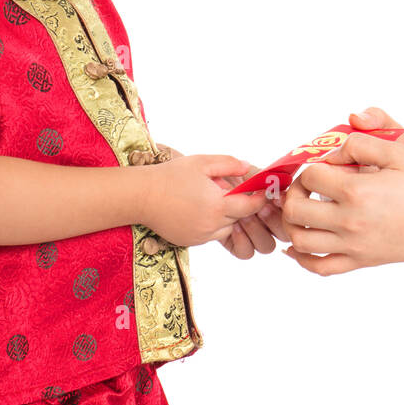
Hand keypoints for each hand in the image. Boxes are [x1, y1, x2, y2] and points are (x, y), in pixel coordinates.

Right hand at [141, 149, 268, 247]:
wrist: (141, 196)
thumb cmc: (171, 176)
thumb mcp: (202, 162)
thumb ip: (228, 164)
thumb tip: (248, 167)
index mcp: (218, 205)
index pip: (251, 207)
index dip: (259, 199)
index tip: (262, 191)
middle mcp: (212, 224)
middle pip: (239, 218)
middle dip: (239, 205)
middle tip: (228, 191)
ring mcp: (200, 236)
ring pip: (226, 229)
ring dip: (226, 217)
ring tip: (210, 200)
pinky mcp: (190, 242)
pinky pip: (210, 235)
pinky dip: (210, 225)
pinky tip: (198, 210)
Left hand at [210, 160, 290, 258]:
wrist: (208, 188)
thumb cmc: (234, 178)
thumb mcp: (253, 174)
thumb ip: (270, 179)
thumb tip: (284, 185)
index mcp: (280, 207)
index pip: (295, 215)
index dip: (288, 209)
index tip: (276, 198)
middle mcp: (271, 225)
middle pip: (285, 235)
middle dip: (273, 220)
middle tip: (260, 208)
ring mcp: (255, 236)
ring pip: (267, 246)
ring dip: (256, 230)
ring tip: (243, 216)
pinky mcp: (238, 246)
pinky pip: (246, 252)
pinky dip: (241, 240)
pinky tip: (233, 227)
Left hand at [280, 107, 403, 274]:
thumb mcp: (402, 153)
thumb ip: (363, 143)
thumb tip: (333, 152)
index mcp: (358, 191)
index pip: (310, 175)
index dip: (313, 163)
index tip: (329, 162)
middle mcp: (351, 221)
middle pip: (295, 209)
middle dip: (295, 192)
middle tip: (310, 184)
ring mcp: (354, 246)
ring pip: (299, 241)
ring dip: (293, 223)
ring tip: (307, 209)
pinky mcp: (362, 261)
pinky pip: (319, 267)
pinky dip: (302, 258)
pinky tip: (301, 244)